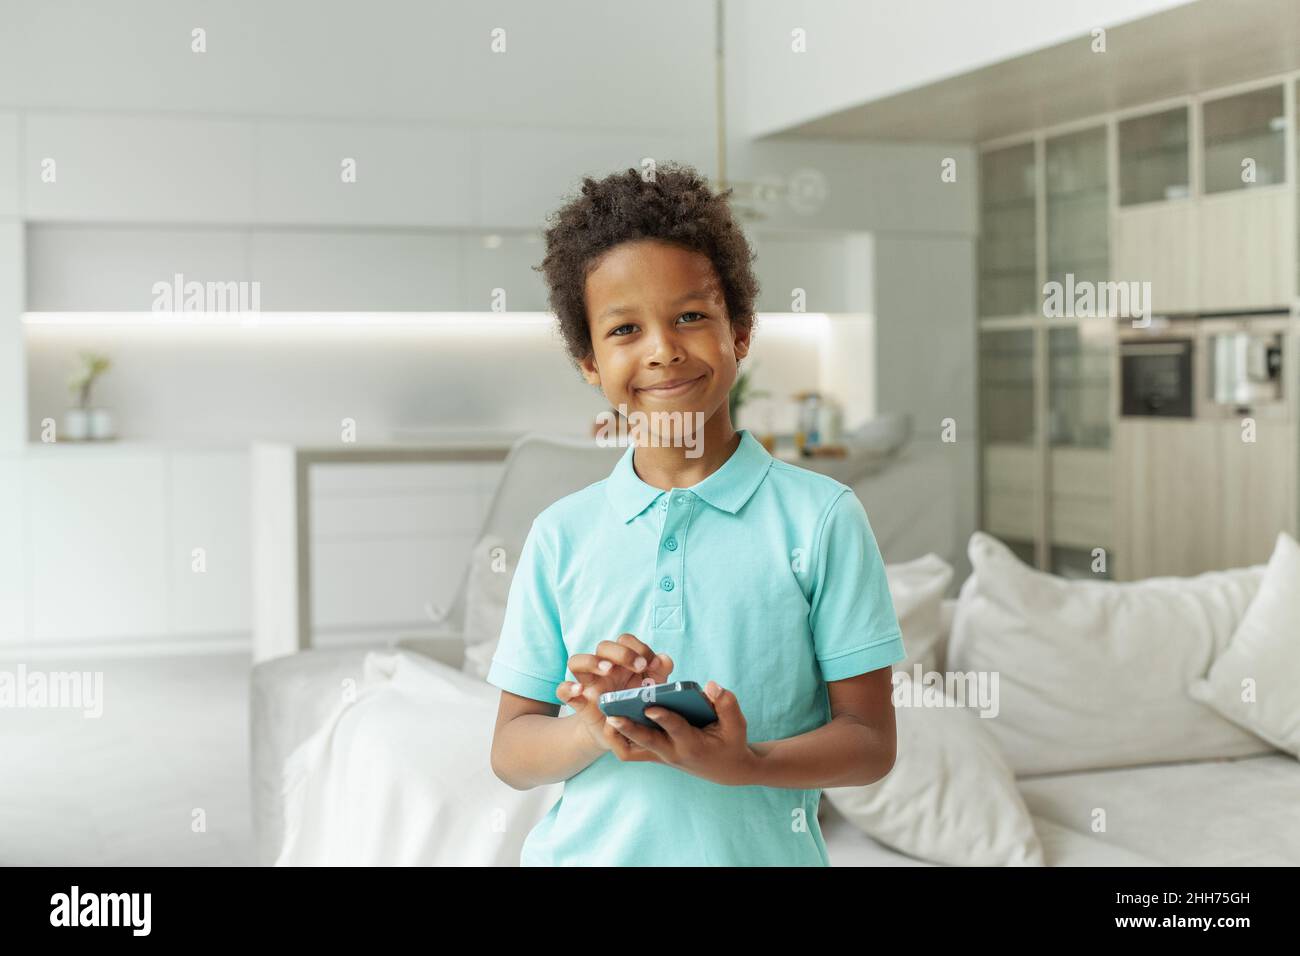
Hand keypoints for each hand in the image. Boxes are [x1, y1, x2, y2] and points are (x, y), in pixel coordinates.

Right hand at [559, 633, 674, 755]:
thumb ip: (660, 673)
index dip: (639, 647)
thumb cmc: (637, 706)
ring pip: (577, 661)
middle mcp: (602, 668)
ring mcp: (588, 683)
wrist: (622, 734)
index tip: (653, 663)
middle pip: (603, 647)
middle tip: (639, 666)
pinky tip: (579, 690)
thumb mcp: (653, 691)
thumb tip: (664, 659)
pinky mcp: (578, 702)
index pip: (625, 641)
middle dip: (622, 653)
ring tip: (609, 669)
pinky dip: (567, 688)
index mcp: (621, 662)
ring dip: (593, 662)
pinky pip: (562, 690)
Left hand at [603, 680, 757, 785]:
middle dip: (629, 729)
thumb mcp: (737, 724)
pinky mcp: (653, 754)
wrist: (726, 769)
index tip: (651, 706)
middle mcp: (672, 752)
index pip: (676, 730)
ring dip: (616, 736)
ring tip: (605, 714)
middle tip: (612, 715)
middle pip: (645, 742)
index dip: (664, 718)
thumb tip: (711, 686)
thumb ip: (726, 703)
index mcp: (692, 744)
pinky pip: (629, 749)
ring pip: (630, 751)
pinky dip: (617, 736)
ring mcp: (660, 755)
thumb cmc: (731, 742)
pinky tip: (611, 716)